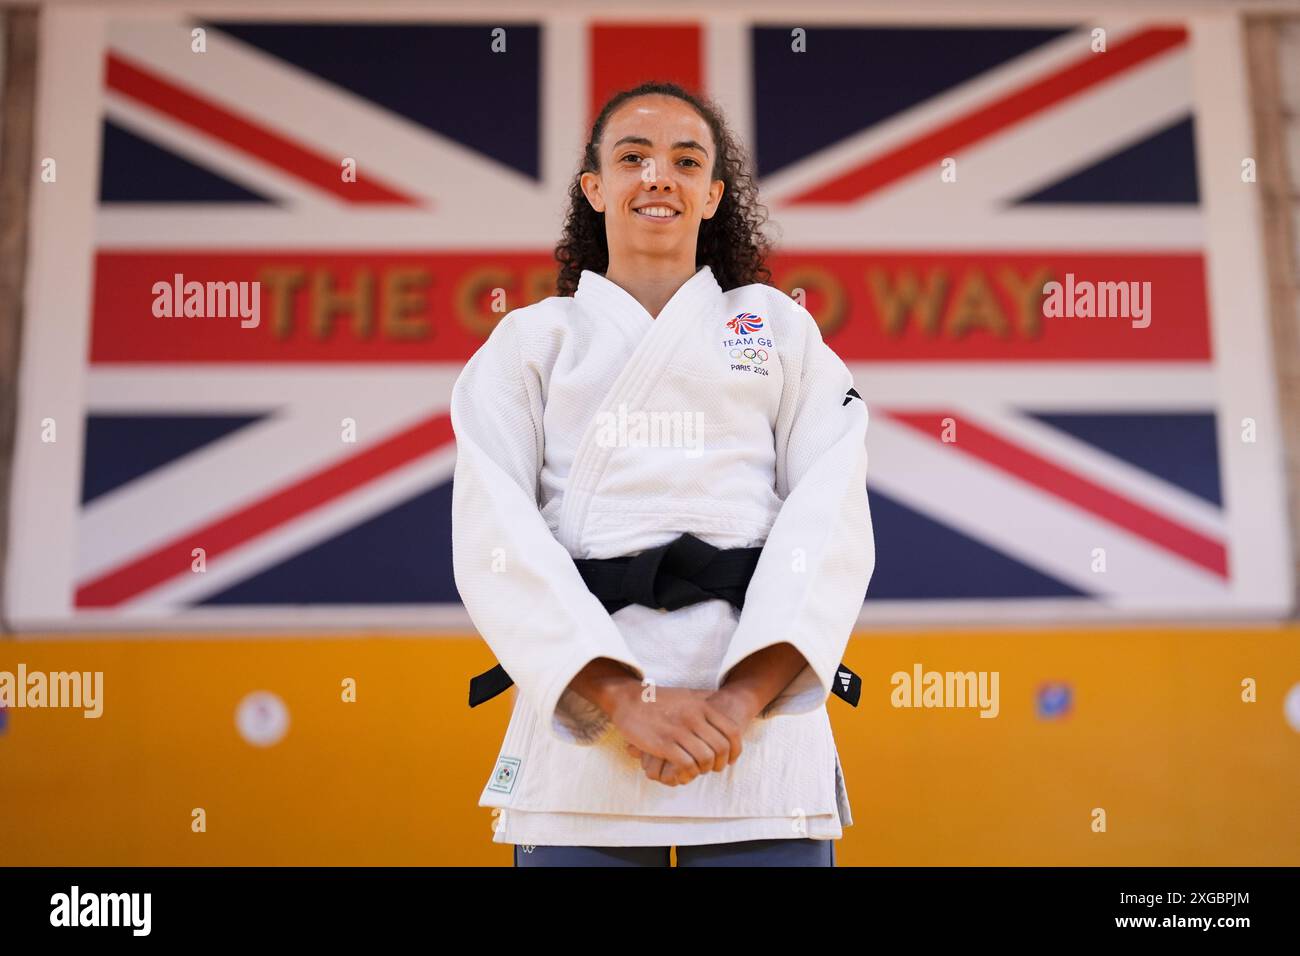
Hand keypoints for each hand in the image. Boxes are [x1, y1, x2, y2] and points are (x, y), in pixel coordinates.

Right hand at [607, 686, 743, 785]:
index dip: (735, 749)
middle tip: (713, 768)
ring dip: (704, 769)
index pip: (732, 731)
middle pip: (721, 747)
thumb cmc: (658, 699)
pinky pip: (686, 764)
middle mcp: (693, 717)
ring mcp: (678, 731)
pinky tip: (684, 770)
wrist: (627, 699)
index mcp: (702, 706)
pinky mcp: (663, 744)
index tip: (730, 759)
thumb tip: (719, 699)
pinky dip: (689, 772)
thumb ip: (704, 699)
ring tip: (697, 769)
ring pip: (706, 758)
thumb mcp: (686, 694)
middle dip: (720, 763)